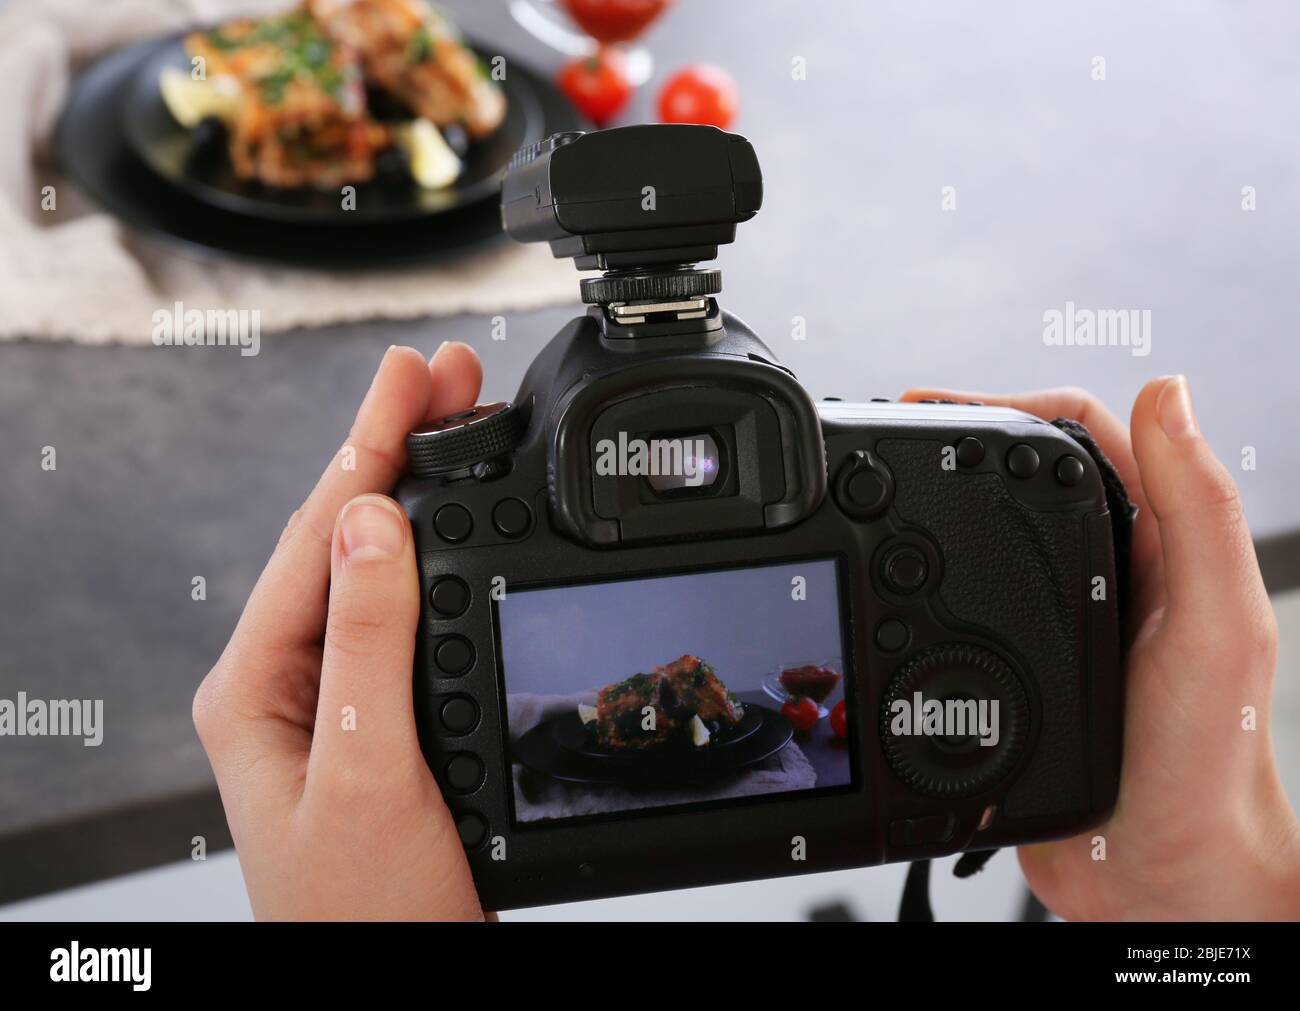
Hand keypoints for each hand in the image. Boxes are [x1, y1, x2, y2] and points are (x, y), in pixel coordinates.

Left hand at [193, 343, 487, 920]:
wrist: (407, 982)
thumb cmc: (370, 915)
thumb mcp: (368, 772)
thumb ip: (367, 642)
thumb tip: (370, 522)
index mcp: (258, 685)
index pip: (317, 535)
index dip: (369, 444)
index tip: (414, 374)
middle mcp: (286, 681)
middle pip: (341, 534)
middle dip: (395, 446)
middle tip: (451, 374)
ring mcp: (330, 698)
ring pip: (372, 566)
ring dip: (417, 490)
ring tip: (457, 424)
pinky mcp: (376, 718)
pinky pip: (401, 611)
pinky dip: (434, 554)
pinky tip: (453, 526)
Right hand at [903, 377, 1299, 919]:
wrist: (1161, 874)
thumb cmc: (1207, 763)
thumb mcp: (1214, 624)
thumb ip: (1198, 510)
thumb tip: (1168, 391)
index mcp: (1160, 542)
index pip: (1082, 433)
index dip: (1009, 402)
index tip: (937, 408)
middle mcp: (1111, 568)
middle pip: (1028, 472)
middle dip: (960, 441)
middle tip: (895, 435)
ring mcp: (1062, 614)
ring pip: (993, 532)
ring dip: (942, 503)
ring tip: (889, 491)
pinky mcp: (1021, 663)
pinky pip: (970, 599)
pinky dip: (932, 577)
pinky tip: (901, 581)